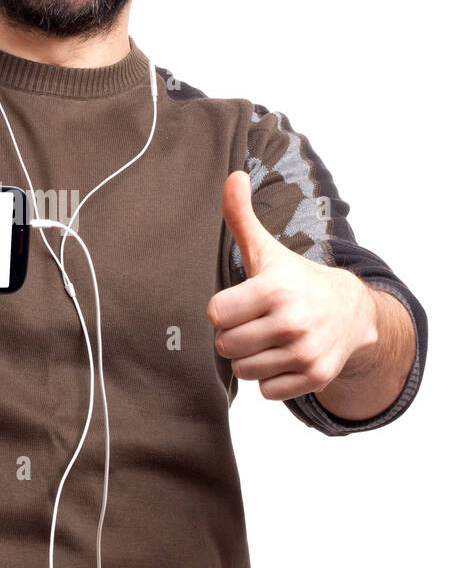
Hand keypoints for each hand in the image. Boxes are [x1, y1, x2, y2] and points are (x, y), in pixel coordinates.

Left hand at [206, 170, 377, 400]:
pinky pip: (266, 391)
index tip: (240, 302)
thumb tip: (232, 176)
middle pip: (226, 346)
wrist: (350, 311)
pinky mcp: (314, 377)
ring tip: (268, 339)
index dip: (223, 310)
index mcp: (275, 289)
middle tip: (254, 322)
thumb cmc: (296, 279)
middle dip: (235, 336)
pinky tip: (283, 357)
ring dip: (251, 358)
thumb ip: (241, 216)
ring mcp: (305, 352)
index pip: (216, 315)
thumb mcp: (267, 249)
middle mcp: (292, 322)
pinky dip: (270, 378)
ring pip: (244, 371)